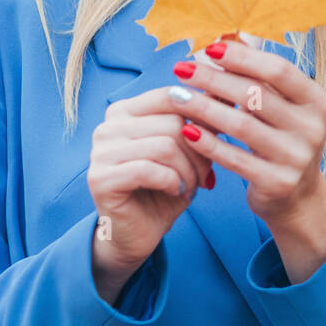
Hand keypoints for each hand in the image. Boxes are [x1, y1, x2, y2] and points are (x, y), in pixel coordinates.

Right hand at [88, 87, 213, 274]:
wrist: (137, 235)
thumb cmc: (164, 188)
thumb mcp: (187, 150)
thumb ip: (199, 119)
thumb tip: (225, 89)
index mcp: (124, 111)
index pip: (170, 96)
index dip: (201, 114)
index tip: (217, 137)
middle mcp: (108, 126)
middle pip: (172, 122)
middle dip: (198, 152)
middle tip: (203, 175)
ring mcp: (100, 151)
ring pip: (165, 146)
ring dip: (188, 171)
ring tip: (190, 185)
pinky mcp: (100, 178)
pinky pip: (150, 170)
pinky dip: (172, 182)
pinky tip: (174, 191)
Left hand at [167, 37, 325, 229]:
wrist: (297, 198)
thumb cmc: (281, 139)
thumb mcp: (282, 108)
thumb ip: (260, 78)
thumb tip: (225, 40)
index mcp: (318, 102)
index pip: (278, 70)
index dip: (242, 57)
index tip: (209, 49)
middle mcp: (313, 129)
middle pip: (255, 95)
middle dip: (214, 79)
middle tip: (182, 69)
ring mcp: (297, 158)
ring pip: (241, 125)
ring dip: (204, 108)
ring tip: (177, 96)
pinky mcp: (278, 183)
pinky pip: (234, 158)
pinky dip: (207, 143)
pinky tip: (187, 130)